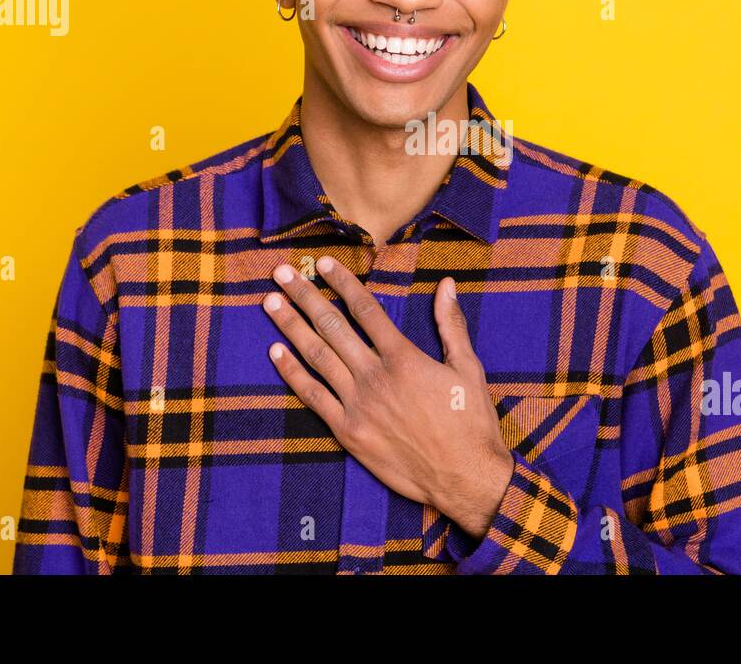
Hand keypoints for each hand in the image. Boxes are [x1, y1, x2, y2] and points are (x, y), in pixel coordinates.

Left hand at [264, 256, 513, 538]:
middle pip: (332, 326)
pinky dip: (292, 373)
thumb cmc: (470, 422)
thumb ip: (450, 324)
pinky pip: (313, 397)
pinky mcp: (348, 432)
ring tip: (270, 302)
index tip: (322, 263)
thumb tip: (446, 284)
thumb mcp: (468, 368)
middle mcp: (375, 376)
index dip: (342, 283)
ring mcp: (358, 405)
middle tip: (280, 273)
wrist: (464, 478)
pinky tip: (275, 352)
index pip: (365, 309)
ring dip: (290, 326)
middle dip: (304, 296)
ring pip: (316, 356)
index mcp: (404, 357)